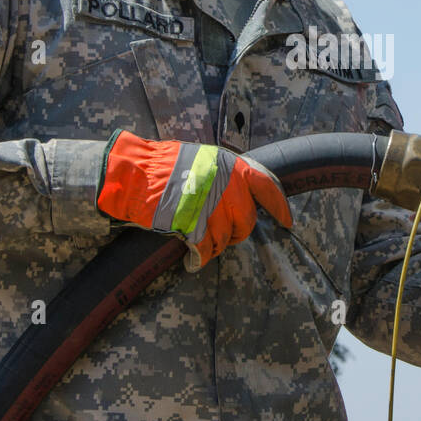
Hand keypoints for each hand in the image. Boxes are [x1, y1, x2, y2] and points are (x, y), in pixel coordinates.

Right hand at [96, 130, 291, 269]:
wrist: (134, 175)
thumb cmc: (163, 166)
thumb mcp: (203, 159)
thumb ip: (225, 175)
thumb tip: (242, 194)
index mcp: (232, 166)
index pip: (268, 187)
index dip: (279, 207)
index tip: (287, 222)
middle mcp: (227, 186)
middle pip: (246, 221)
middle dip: (236, 232)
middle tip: (220, 234)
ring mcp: (212, 207)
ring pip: (225, 239)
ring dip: (214, 245)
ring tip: (198, 242)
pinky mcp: (194, 228)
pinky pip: (205, 252)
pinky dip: (198, 260)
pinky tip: (190, 261)